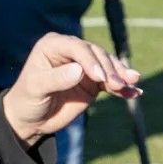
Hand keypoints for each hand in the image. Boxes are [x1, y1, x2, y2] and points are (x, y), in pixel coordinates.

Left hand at [0, 32, 138, 145]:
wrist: (32, 118)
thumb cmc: (28, 99)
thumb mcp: (36, 88)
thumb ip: (56, 79)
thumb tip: (79, 71)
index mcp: (53, 45)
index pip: (77, 48)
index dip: (90, 60)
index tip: (100, 77)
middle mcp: (71, 51)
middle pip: (96, 54)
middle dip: (109, 68)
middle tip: (119, 84)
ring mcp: (84, 65)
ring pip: (108, 65)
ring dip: (121, 75)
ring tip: (133, 83)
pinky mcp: (94, 80)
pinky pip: (111, 82)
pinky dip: (123, 88)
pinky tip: (135, 93)